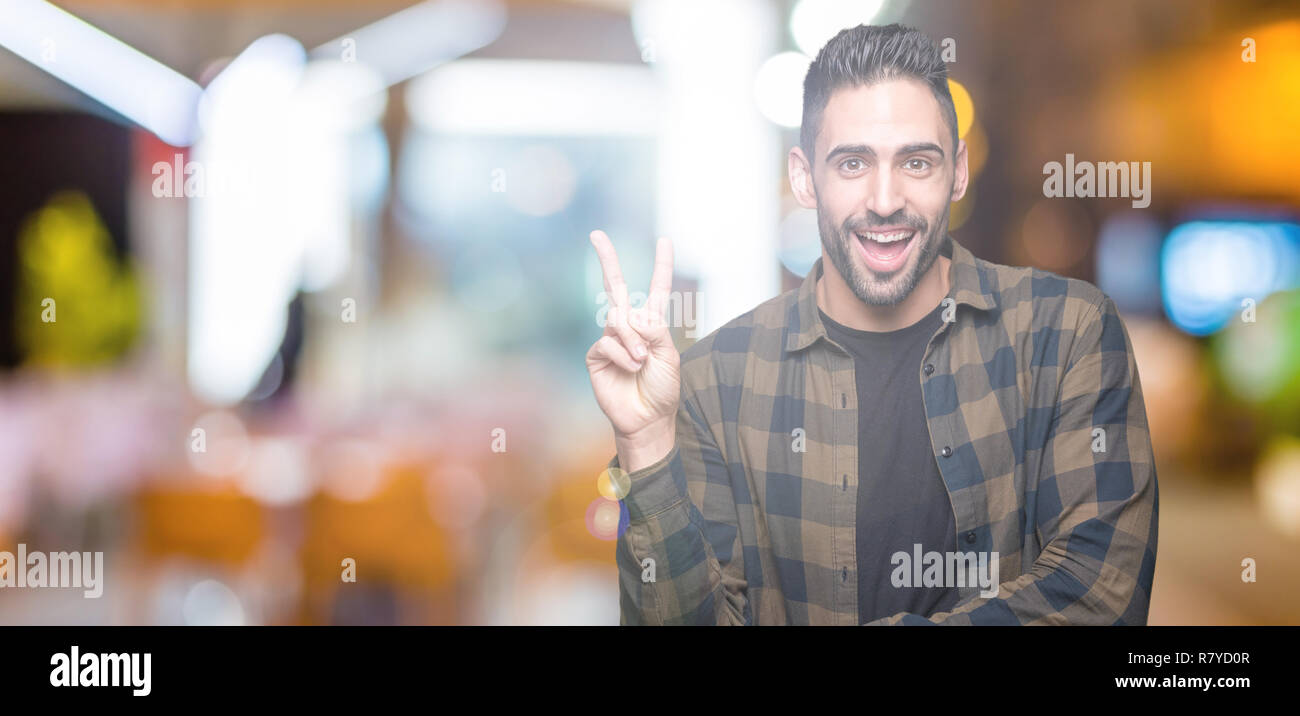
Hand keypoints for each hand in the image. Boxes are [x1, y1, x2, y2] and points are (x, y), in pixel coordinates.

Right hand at [586, 230, 678, 470]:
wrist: (647, 419)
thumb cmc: (662, 389)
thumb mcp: (669, 356)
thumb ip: (654, 330)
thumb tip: (629, 313)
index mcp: (653, 324)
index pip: (657, 289)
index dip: (662, 265)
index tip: (665, 240)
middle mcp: (630, 327)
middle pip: (616, 287)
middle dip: (606, 259)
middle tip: (596, 234)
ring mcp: (611, 339)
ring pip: (618, 319)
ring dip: (634, 340)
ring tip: (642, 361)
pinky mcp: (597, 355)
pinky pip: (608, 342)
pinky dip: (625, 355)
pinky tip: (631, 368)